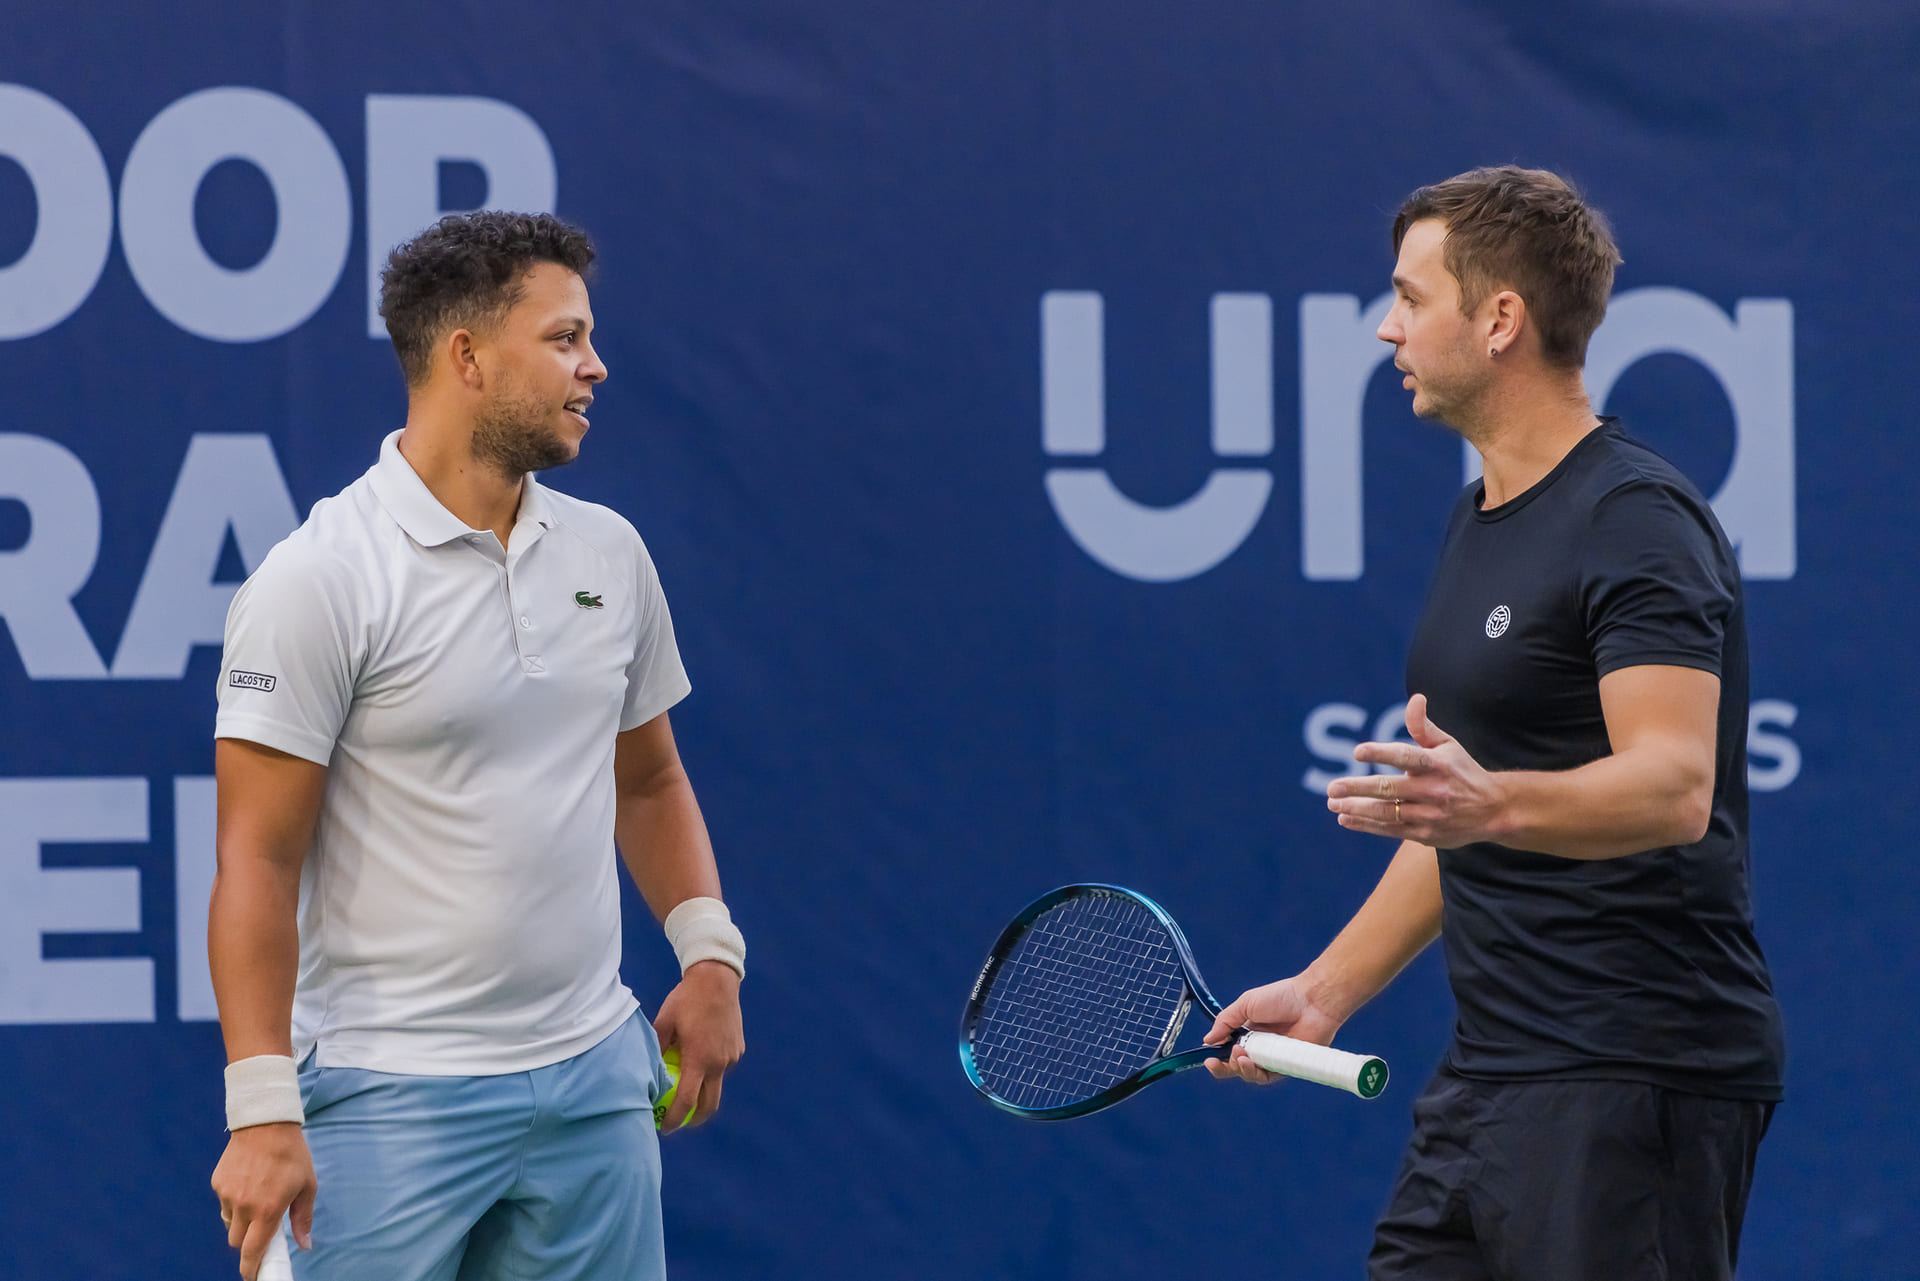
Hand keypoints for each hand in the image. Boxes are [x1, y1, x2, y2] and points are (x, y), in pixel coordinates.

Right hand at [211, 1122, 314, 1278]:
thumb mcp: (307, 1186)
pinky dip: (234, 1202)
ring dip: (241, 1222)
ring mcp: (227, 1194)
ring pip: (230, 1223)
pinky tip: (248, 1184)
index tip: (253, 1276)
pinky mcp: (217, 1183)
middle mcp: (243, 1206)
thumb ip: (303, 1218)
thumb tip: (304, 1245)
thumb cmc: (293, 1155)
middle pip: (237, 1242)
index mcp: (267, 1209)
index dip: (251, 1268)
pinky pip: (224, 1203)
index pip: (252, 1251)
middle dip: (248, 1243)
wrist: (266, 1122)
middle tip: (262, 1230)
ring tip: (258, 1199)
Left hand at [651, 961, 743, 1130]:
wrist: (717, 978)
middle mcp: (719, 1063)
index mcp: (699, 1059)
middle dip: (693, 1119)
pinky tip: (699, 1052)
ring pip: (716, 1084)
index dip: (675, 1120)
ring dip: (702, 1090)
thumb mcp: (664, 1022)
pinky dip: (711, 1070)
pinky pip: (723, 1067)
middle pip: (709, 1106)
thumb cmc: (686, 999)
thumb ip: (656, 1049)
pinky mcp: (737, 1049)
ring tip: (685, 1080)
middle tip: (678, 1120)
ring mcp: (731, 1056)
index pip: (687, 1102)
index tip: (664, 1128)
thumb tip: (643, 1071)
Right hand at [1201, 975, 1346, 1083]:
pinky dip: (1256, 1073)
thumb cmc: (1281, 997)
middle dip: (1225, 1067)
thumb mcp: (1246, 1004)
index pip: (1227, 1051)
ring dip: (1241, 1069)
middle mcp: (1259, 1047)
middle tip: (1222, 1059)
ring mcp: (1272, 1057)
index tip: (1208, 1059)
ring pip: (1250, 1074)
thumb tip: (1207, 1040)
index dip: (1217, 1058)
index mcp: (1247, 1032)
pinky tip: (1250, 1062)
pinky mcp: (1286, 1066)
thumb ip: (1225, 1022)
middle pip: (1236, 1066)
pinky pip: (1268, 1077)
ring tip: (1241, 1056)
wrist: (1310, 1001)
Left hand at [1327, 693, 1503, 846]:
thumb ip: (1424, 726)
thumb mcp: (1448, 746)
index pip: (1406, 756)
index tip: (1358, 752)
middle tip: (1332, 787)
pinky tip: (1346, 818)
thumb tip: (1415, 698)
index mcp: (1437, 764)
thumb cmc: (1463, 771)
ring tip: (1333, 803)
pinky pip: (1391, 830)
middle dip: (1358, 788)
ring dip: (1356, 809)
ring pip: (1387, 813)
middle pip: (1390, 789)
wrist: (1493, 810)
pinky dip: (1367, 825)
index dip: (1381, 753)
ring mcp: (1429, 815)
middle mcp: (1433, 790)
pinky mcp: (1426, 834)